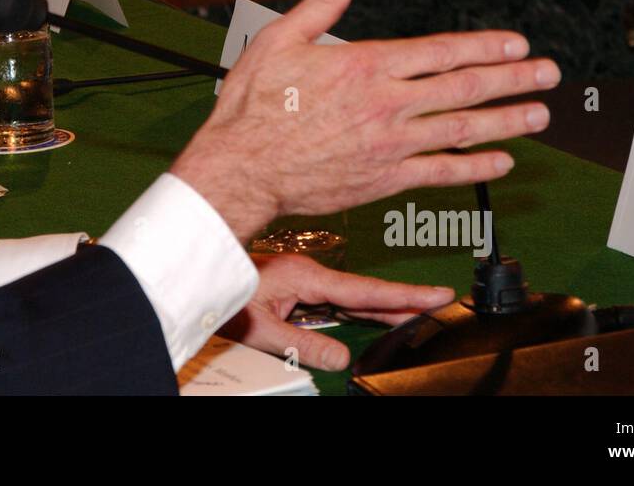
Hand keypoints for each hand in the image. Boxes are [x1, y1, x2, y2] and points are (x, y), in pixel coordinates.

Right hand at [172, 0, 559, 242]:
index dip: (485, 47)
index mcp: (367, 65)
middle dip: (513, 79)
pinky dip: (475, 167)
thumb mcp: (280, 38)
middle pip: (465, 87)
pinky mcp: (384, 180)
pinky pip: (442, 172)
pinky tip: (502, 162)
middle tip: (547, 73)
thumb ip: (322, 1)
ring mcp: (391, 145)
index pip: (442, 52)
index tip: (516, 44)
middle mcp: (388, 104)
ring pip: (463, 128)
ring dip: (507, 120)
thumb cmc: (254, 105)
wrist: (241, 168)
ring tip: (540, 113)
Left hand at [219, 253, 454, 371]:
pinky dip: (359, 306)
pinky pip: (335, 298)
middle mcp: (308, 274)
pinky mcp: (294, 286)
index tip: (436, 294)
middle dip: (402, 298)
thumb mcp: (260, 329)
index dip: (403, 296)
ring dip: (383, 304)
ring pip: (352, 295)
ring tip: (417, 312)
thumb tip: (343, 358)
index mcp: (305, 276)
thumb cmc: (221, 299)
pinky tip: (375, 315)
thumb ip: (302, 345)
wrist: (192, 276)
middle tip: (440, 302)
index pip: (364, 291)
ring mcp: (302, 279)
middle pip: (365, 291)